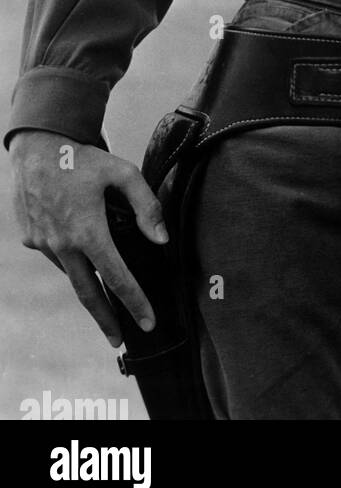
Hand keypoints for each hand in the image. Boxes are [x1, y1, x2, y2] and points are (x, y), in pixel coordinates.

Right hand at [9, 129, 167, 347]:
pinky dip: (72, 257)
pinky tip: (79, 244)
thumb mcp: (123, 172)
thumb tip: (161, 241)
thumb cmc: (85, 158)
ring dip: (89, 282)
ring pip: (72, 272)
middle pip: (88, 294)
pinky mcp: (32, 239)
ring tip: (107, 289)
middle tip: (120, 340)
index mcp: (88, 231)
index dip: (135, 302)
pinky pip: (57, 256)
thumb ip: (146, 206)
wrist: (37, 147)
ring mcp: (43, 243)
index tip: (148, 322)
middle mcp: (63, 244)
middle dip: (106, 321)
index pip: (117, 277)